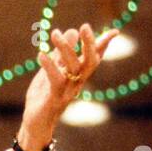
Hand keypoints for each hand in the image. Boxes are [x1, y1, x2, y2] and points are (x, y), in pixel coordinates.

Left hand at [23, 23, 119, 138]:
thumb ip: (61, 54)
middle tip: (85, 26)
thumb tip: (72, 30)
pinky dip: (49, 66)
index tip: (115, 31)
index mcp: (79, 76)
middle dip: (89, 44)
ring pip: (73, 68)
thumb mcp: (52, 71)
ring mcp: (68, 92)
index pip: (95, 58)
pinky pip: (55, 80)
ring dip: (65, 49)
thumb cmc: (44, 97)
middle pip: (90, 62)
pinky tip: (41, 54)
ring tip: (54, 33)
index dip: (104, 46)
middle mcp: (77, 83)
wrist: (35, 124)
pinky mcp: (55, 99)